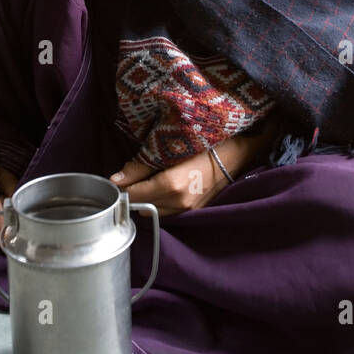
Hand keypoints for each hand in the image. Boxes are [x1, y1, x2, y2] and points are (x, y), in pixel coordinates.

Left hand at [108, 132, 268, 216]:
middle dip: (133, 194)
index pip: (134, 195)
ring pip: (154, 212)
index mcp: (171, 185)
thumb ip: (141, 165)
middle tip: (129, 178)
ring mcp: (189, 209)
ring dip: (146, 200)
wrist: (239, 151)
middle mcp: (179, 202)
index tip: (114, 180)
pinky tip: (161, 188)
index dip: (121, 189)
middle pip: (142, 206)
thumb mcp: (170, 147)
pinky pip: (168, 212)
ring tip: (146, 182)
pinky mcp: (195, 210)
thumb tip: (116, 179)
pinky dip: (160, 203)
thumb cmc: (206, 141)